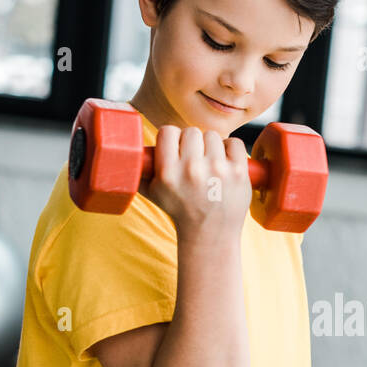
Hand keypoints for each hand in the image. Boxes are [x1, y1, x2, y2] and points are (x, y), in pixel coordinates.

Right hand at [141, 125, 250, 241]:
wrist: (210, 234)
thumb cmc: (180, 211)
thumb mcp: (152, 194)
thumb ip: (139, 171)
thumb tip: (127, 151)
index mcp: (169, 173)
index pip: (168, 131)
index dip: (171, 138)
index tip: (175, 148)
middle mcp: (193, 170)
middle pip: (191, 132)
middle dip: (192, 143)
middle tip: (194, 158)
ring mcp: (218, 170)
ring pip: (212, 136)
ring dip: (211, 146)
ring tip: (209, 163)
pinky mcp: (239, 172)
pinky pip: (235, 143)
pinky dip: (231, 149)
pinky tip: (225, 162)